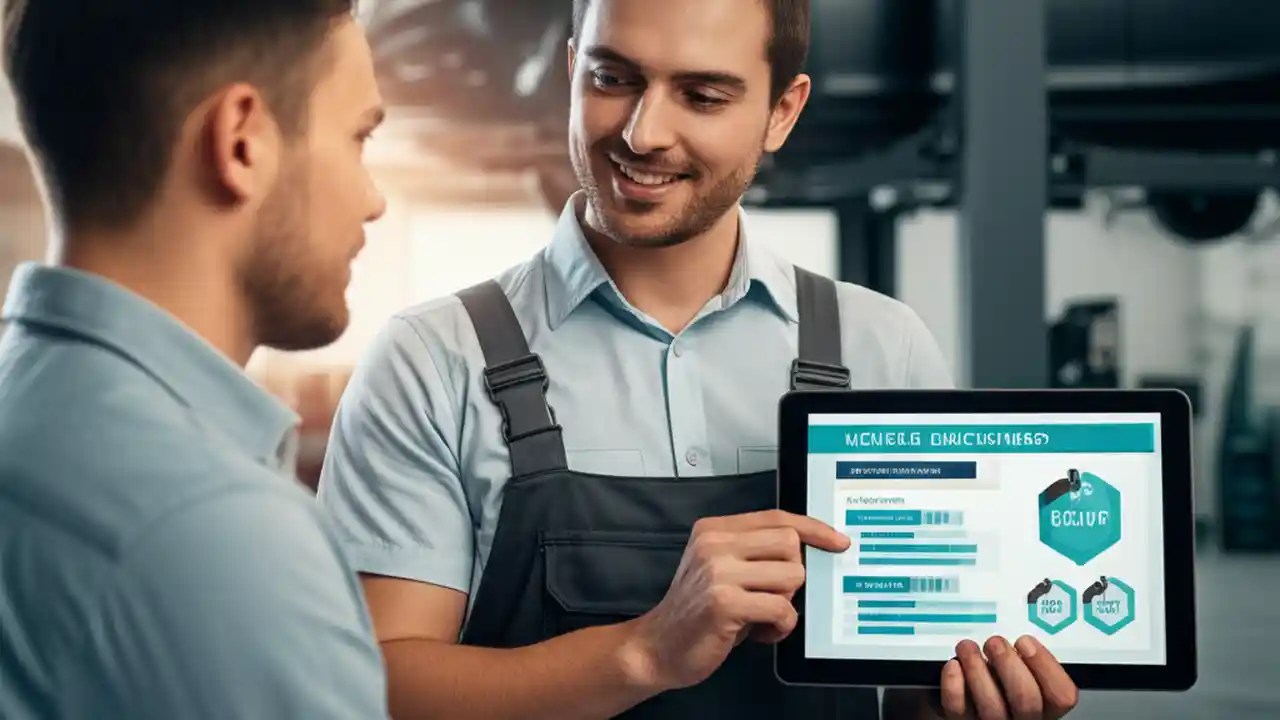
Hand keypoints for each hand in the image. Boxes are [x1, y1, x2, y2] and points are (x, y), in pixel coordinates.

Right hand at [622, 510, 849, 690]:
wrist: (657, 647)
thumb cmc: (697, 612)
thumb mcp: (719, 569)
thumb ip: (753, 552)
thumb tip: (808, 548)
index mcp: (714, 530)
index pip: (776, 517)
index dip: (813, 528)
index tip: (837, 541)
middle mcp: (714, 544)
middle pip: (790, 544)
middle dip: (791, 575)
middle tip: (769, 595)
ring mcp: (718, 572)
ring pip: (792, 576)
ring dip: (785, 603)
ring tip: (761, 615)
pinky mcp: (724, 603)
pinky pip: (782, 609)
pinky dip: (780, 626)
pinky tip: (759, 632)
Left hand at [936, 635, 1078, 719]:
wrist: (969, 704)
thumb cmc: (1000, 683)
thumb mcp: (1022, 672)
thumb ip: (1025, 662)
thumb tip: (1015, 641)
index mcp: (1045, 707)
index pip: (1062, 695)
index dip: (1045, 665)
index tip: (1024, 641)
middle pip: (1026, 700)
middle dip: (1008, 663)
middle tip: (994, 643)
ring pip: (992, 707)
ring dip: (977, 669)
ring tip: (968, 648)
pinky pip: (958, 709)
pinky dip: (954, 685)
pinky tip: (954, 666)